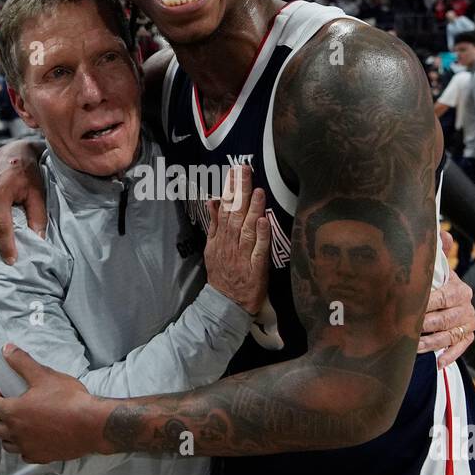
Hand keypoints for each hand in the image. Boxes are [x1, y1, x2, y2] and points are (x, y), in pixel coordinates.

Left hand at [0, 345, 102, 462]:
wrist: (93, 424)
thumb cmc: (69, 398)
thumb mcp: (44, 375)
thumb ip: (22, 362)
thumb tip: (6, 349)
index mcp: (14, 412)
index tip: (2, 392)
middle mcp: (17, 433)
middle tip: (9, 407)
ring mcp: (29, 447)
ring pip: (7, 444)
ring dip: (8, 434)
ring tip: (20, 423)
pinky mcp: (42, 457)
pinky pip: (25, 455)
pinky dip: (25, 447)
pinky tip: (35, 438)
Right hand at [204, 165, 269, 313]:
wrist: (225, 303)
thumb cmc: (222, 274)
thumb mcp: (211, 248)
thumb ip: (213, 224)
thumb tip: (213, 201)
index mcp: (220, 238)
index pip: (225, 209)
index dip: (231, 189)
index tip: (235, 171)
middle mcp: (230, 244)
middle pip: (235, 214)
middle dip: (241, 191)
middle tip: (245, 170)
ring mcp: (242, 255)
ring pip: (246, 228)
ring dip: (252, 209)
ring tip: (257, 191)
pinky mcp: (255, 268)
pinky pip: (258, 249)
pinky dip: (260, 235)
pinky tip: (262, 221)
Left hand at [418, 239, 474, 367]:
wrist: (446, 299)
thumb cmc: (436, 284)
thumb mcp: (437, 269)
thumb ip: (439, 252)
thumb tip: (443, 232)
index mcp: (459, 289)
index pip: (442, 298)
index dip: (425, 304)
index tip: (409, 308)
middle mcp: (467, 307)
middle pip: (445, 319)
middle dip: (425, 326)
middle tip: (406, 330)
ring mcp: (468, 323)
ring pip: (449, 336)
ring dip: (431, 343)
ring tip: (413, 347)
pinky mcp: (467, 337)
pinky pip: (461, 348)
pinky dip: (450, 355)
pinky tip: (438, 362)